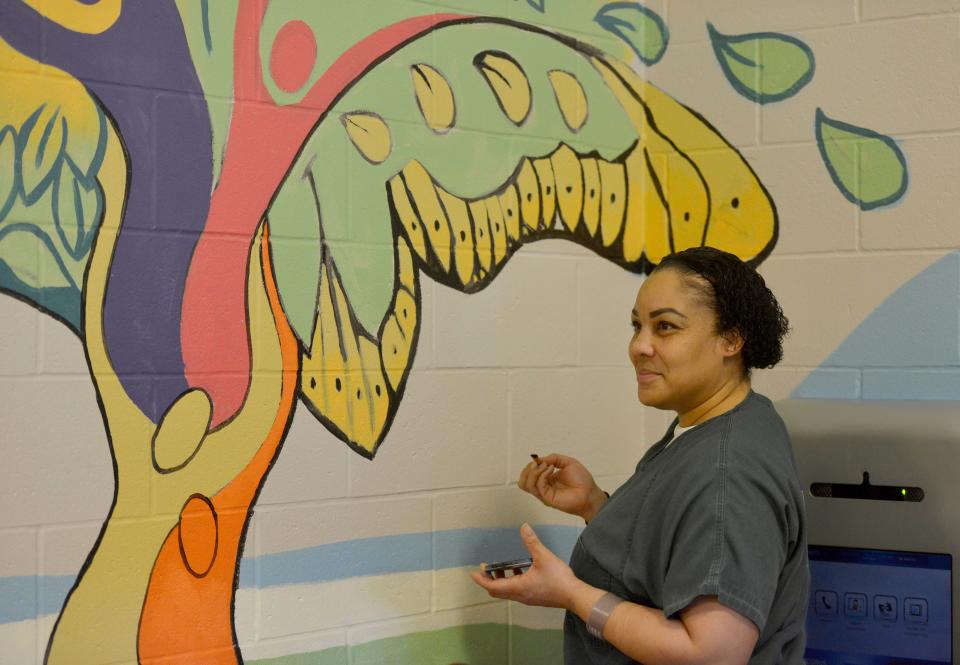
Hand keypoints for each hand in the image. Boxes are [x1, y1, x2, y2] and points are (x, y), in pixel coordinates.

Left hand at [470, 524, 584, 608]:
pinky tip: (520, 570)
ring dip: (501, 580)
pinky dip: (513, 581)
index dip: (481, 579)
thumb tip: (523, 527)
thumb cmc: (559, 579)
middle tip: (484, 568)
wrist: (574, 595)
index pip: (492, 586)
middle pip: (497, 591)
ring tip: (500, 567)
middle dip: (488, 579)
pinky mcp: (535, 597)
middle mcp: (520, 595)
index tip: (473, 573)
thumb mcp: (543, 556)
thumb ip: (531, 541)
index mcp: (518, 587)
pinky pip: (517, 591)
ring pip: (507, 591)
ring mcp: (527, 598)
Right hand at [518, 454, 606, 521]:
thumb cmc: (582, 481)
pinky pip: (538, 486)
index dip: (531, 465)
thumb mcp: (567, 462)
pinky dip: (542, 475)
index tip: (538, 459)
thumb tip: (539, 459)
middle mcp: (543, 487)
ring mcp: (544, 493)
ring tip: (547, 466)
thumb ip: (553, 457)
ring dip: (534, 471)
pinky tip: (551, 470)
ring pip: (526, 484)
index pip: (528, 474)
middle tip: (538, 463)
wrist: (590, 493)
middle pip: (523, 480)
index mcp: (546, 479)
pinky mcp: (548, 498)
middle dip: (528, 469)